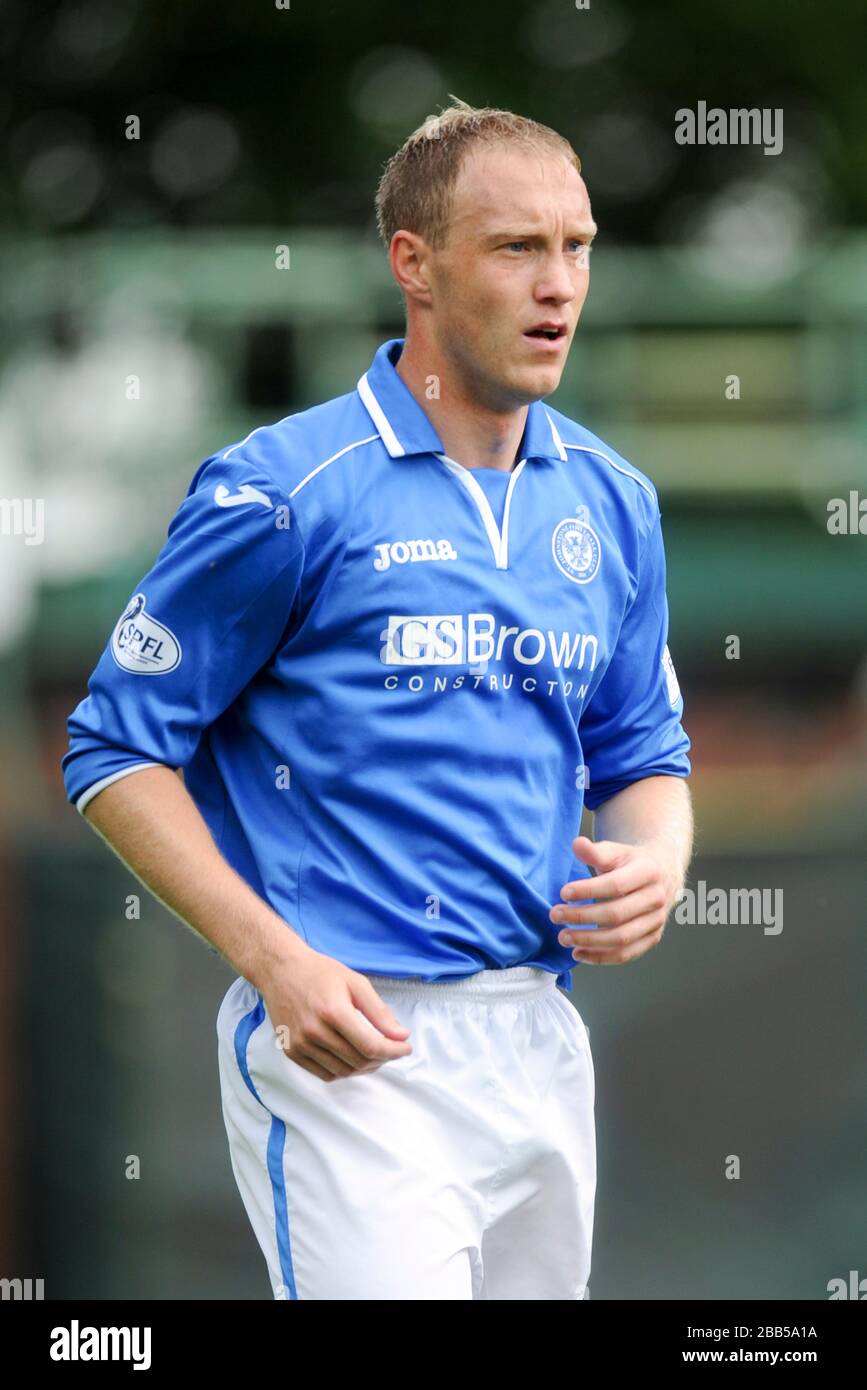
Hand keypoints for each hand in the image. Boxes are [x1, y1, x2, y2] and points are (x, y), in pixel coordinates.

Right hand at [261, 946, 411, 1081]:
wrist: (280, 971)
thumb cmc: (320, 972)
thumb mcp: (356, 983)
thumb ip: (380, 1012)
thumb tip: (401, 1036)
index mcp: (333, 1011)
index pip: (370, 1045)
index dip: (393, 1051)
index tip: (406, 1048)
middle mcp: (315, 1031)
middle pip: (359, 1060)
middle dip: (382, 1059)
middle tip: (391, 1048)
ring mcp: (301, 1044)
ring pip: (343, 1071)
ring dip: (365, 1067)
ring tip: (374, 1053)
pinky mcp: (291, 1051)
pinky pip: (324, 1074)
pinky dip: (343, 1071)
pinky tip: (351, 1058)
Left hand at [549, 834, 683, 964]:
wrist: (661, 873)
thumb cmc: (631, 862)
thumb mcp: (616, 850)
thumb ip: (595, 850)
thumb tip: (577, 844)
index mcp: (648, 872)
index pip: (616, 885)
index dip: (588, 890)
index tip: (563, 893)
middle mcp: (656, 898)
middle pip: (616, 914)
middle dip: (582, 917)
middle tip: (555, 915)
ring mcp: (656, 921)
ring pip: (621, 938)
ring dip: (589, 941)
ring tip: (564, 937)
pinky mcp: (652, 938)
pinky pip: (626, 954)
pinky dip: (600, 957)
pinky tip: (578, 953)